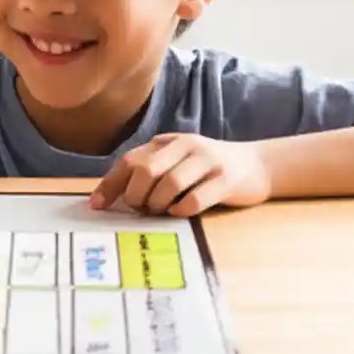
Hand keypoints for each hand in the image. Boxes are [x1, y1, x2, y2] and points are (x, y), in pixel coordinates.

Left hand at [90, 133, 271, 215]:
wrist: (257, 165)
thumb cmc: (207, 170)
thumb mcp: (176, 162)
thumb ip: (150, 172)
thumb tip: (112, 197)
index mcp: (167, 142)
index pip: (130, 161)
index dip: (110, 184)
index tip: (96, 206)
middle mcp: (185, 146)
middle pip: (146, 170)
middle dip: (137, 195)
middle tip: (141, 208)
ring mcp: (207, 160)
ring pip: (169, 184)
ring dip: (158, 204)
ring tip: (161, 210)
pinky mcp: (226, 179)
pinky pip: (194, 199)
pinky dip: (181, 210)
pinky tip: (181, 212)